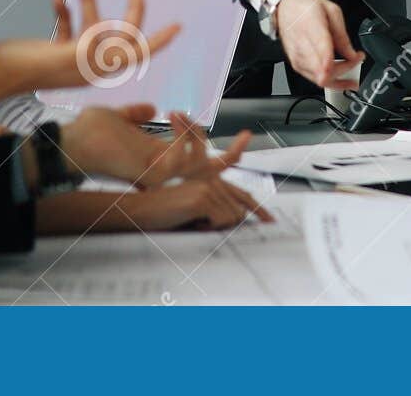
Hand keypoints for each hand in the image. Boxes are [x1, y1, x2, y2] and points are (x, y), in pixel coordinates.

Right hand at [0, 0, 179, 124]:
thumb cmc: (19, 68)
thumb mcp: (60, 55)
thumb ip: (90, 49)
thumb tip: (119, 43)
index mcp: (94, 69)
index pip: (136, 52)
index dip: (159, 39)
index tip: (178, 25)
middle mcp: (88, 65)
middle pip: (119, 32)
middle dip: (128, 7)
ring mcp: (72, 58)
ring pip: (91, 24)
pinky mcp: (55, 52)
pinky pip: (69, 27)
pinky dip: (66, 10)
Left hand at [58, 105, 251, 189]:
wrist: (71, 140)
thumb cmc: (89, 132)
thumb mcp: (119, 117)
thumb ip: (137, 114)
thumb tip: (152, 108)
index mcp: (160, 157)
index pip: (200, 161)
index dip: (222, 151)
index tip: (241, 134)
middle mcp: (164, 169)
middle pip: (212, 172)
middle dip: (234, 156)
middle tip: (247, 135)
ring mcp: (160, 175)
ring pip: (201, 161)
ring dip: (196, 132)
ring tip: (179, 113)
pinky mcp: (153, 173)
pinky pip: (184, 157)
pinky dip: (184, 133)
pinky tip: (173, 115)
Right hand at [117, 178, 273, 230]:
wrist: (141, 212)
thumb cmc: (164, 215)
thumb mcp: (193, 211)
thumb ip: (213, 211)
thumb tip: (237, 220)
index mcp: (210, 182)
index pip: (241, 195)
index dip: (258, 209)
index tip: (270, 221)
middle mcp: (212, 181)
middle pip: (239, 210)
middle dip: (228, 225)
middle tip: (204, 226)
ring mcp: (207, 188)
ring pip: (232, 217)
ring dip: (216, 227)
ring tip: (195, 223)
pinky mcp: (202, 198)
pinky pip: (221, 221)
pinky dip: (209, 228)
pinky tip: (193, 223)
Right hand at [271, 0, 362, 88]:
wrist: (285, 7)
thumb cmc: (305, 8)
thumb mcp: (332, 11)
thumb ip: (342, 35)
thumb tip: (352, 54)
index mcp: (311, 27)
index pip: (321, 49)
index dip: (334, 61)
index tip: (352, 60)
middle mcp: (302, 46)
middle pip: (323, 70)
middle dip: (345, 69)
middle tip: (356, 59)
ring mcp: (297, 57)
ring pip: (319, 79)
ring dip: (339, 77)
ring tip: (350, 66)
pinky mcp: (296, 64)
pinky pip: (314, 79)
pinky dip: (329, 79)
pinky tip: (339, 73)